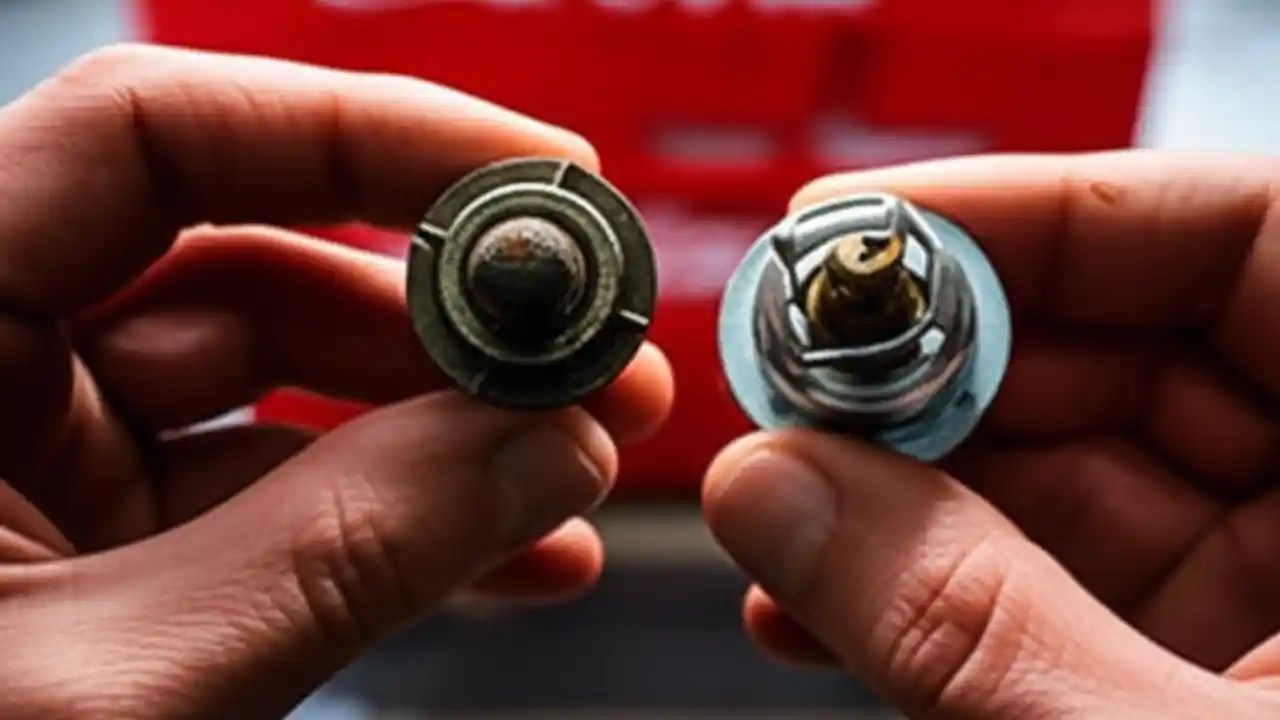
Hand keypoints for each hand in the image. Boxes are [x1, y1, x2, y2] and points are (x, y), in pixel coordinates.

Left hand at [0, 44, 671, 718]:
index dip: (362, 133)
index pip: (148, 141)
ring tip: (583, 464)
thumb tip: (543, 448)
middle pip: (249, 260)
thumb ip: (337, 558)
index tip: (537, 179)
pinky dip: (404, 520)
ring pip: (288, 391)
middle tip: (595, 348)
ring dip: (453, 425)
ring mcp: (42, 473)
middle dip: (447, 309)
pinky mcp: (107, 561)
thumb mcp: (112, 696)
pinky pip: (281, 501)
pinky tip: (517, 551)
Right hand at [704, 152, 1279, 717]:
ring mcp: (1275, 599)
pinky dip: (937, 593)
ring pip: (1067, 477)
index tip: (874, 229)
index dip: (1044, 214)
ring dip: (903, 491)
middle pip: (1124, 355)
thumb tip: (777, 490)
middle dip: (933, 369)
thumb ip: (973, 620)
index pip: (1243, 241)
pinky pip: (1057, 593)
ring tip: (782, 496)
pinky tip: (821, 603)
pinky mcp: (1196, 677)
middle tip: (794, 381)